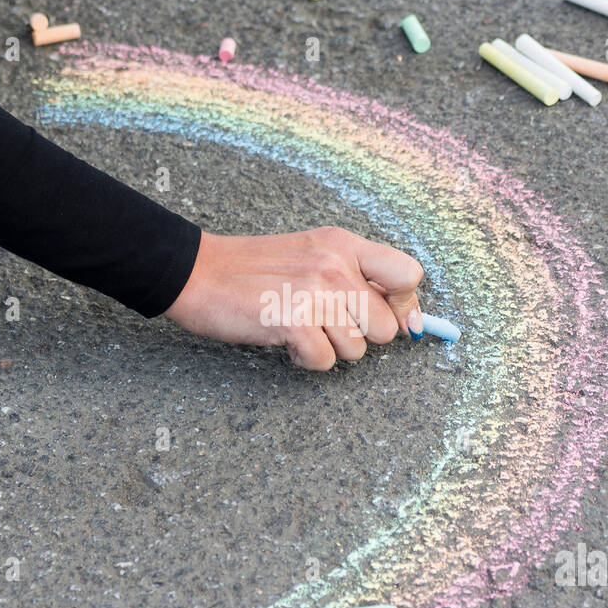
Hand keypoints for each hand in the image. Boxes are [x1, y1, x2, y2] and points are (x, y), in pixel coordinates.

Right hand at [164, 227, 425, 370]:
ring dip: (328, 347)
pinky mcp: (294, 322)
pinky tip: (284, 337)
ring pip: (357, 350)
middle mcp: (335, 265)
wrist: (197, 273)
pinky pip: (325, 362)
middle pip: (386, 327)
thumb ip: (359, 278)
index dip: (402, 304)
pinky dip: (304, 358)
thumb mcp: (313, 255)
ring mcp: (315, 293)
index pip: (409, 275)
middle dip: (358, 335)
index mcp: (343, 244)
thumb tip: (410, 321)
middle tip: (323, 321)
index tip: (382, 315)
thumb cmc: (254, 271)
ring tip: (298, 325)